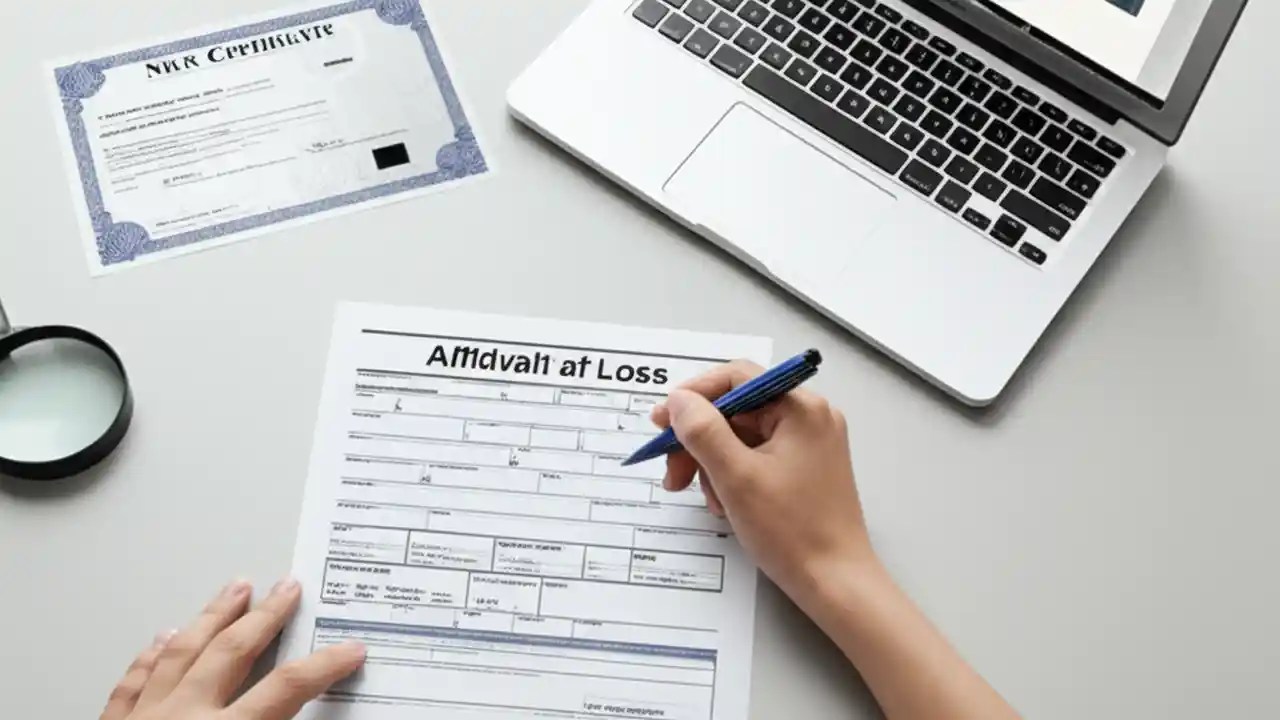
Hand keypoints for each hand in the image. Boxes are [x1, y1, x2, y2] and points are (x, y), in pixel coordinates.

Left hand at [101, 579, 364, 719]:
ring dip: (212, 616)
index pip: (288, 690)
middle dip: (266, 616)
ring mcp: (144, 719)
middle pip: (234, 652)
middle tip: (288, 589)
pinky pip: (134, 681)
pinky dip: (150, 656)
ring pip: (182, 650)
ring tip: (233, 589)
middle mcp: (184, 718)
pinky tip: (161, 638)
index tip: (349, 651)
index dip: (324, 666)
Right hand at [652, 361, 875, 598]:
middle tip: (674, 473)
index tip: (661, 422)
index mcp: (801, 408)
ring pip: (742, 437)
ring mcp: (809, 444)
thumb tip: (678, 400)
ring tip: (709, 500)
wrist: (835, 583)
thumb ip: (702, 431)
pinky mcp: (804, 468)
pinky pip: (756, 458)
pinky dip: (733, 477)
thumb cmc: (793, 532)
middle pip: (736, 410)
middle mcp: (809, 418)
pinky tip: (727, 505)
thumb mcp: (736, 477)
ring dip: (713, 464)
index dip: (693, 397)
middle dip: (699, 441)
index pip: (736, 378)